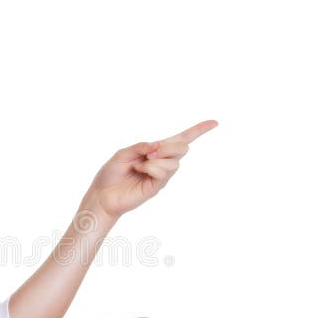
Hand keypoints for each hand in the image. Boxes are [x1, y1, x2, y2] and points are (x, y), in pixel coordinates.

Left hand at [83, 120, 218, 219]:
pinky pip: (164, 172)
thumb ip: (140, 147)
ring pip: (175, 161)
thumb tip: (157, 145)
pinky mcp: (157, 187)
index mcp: (155, 151)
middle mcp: (162, 162)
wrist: (102, 194)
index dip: (198, 130)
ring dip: (158, 158)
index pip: (180, 139)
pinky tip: (140, 170)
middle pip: (182, 147)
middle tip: (150, 152)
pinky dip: (151, 167)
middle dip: (168, 146)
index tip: (214, 122)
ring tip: (142, 163)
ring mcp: (161, 176)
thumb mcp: (123, 153)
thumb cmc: (111, 174)